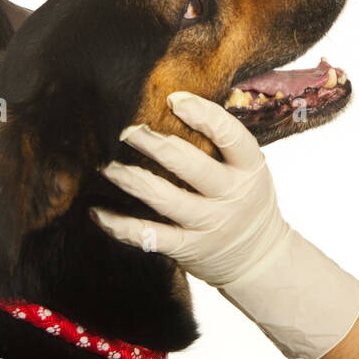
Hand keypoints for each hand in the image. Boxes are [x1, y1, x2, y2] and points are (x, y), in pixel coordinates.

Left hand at [90, 91, 358, 358]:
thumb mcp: (250, 170)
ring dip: (131, 179)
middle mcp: (232, 195)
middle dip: (154, 144)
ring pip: (164, 198)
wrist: (260, 258)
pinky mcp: (189, 248)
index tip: (174, 99)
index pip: (230, 135)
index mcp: (250, 168)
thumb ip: (225, 145)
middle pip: (190, 165)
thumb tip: (180, 105)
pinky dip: (120, 225)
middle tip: (127, 131)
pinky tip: (99, 212)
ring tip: (108, 167)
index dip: (202, 113)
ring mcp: (210, 224)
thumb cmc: (248, 201)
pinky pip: (149, 235)